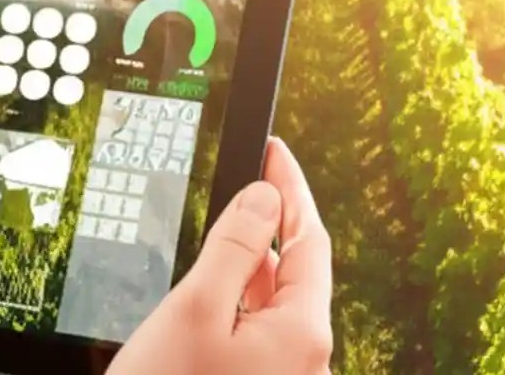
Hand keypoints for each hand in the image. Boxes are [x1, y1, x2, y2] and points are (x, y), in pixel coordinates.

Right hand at [108, 137, 332, 374]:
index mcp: (302, 334)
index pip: (310, 240)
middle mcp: (307, 360)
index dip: (291, 188)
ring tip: (217, 238)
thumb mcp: (194, 309)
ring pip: (275, 306)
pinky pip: (261, 334)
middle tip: (240, 183)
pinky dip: (241, 305)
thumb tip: (264, 199)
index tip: (274, 151)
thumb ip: (233, 248)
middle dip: (267, 228)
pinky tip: (211, 297)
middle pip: (294, 273)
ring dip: (250, 270)